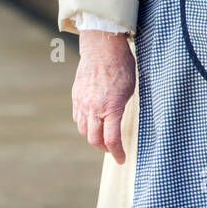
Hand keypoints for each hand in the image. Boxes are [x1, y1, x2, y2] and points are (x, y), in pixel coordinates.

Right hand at [72, 30, 135, 164]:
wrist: (103, 48)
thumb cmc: (122, 67)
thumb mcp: (130, 90)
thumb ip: (122, 109)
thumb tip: (119, 123)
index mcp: (111, 107)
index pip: (112, 140)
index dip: (117, 153)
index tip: (122, 159)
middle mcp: (94, 108)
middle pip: (94, 139)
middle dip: (105, 148)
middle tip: (114, 149)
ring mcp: (82, 102)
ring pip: (84, 130)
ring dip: (94, 137)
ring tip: (104, 135)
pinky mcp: (76, 97)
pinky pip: (78, 118)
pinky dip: (85, 124)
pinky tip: (94, 121)